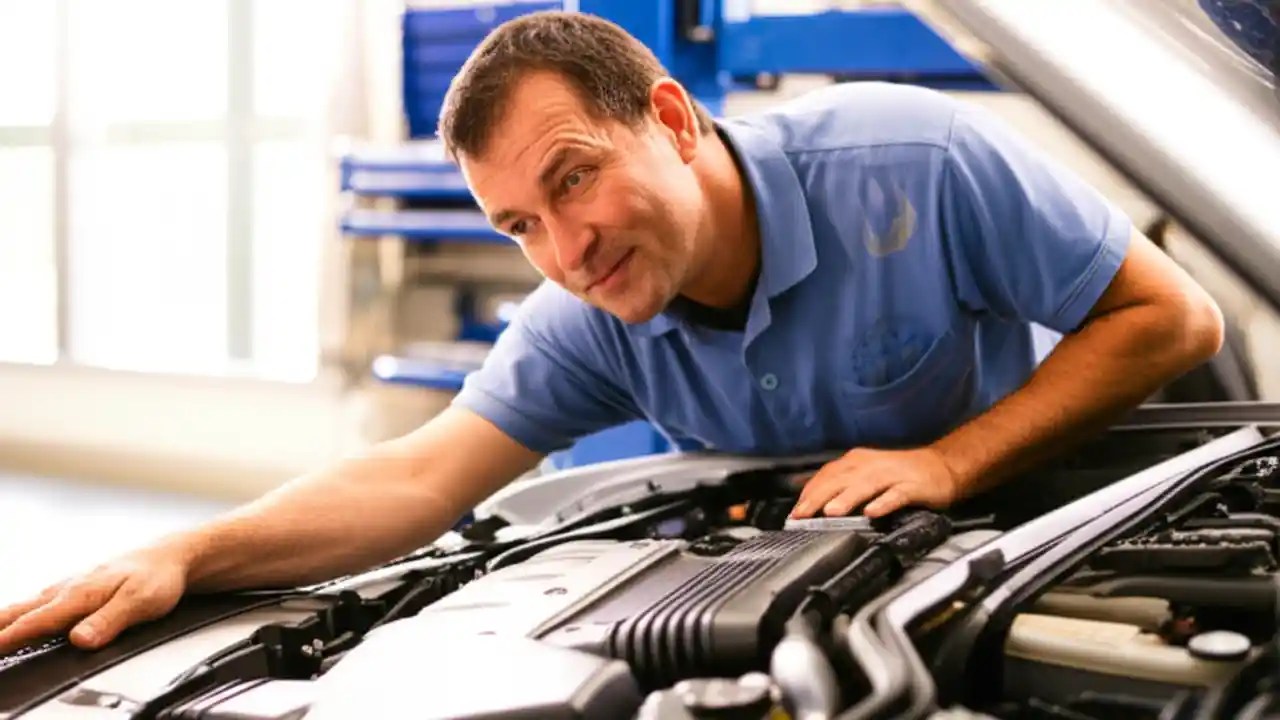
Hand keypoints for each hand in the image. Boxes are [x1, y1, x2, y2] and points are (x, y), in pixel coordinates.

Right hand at [0, 544, 189, 653]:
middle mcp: (70, 589)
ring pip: (29, 604)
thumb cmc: (158, 578)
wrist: (171, 556)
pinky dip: (23, 612)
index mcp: (81, 594)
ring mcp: (72, 587)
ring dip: (6, 619)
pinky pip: (42, 602)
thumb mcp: (140, 602)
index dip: (11, 637)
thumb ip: (109, 621)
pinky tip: (18, 618)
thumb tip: (81, 640)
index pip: (38, 621)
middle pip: (23, 611)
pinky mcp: (78, 588)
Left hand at [791, 446, 959, 518]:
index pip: (827, 475)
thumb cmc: (900, 474)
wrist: (942, 466)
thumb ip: (840, 484)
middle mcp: (871, 465)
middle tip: (802, 514)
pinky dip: (883, 503)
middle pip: (840, 480)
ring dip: (847, 498)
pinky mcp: (912, 487)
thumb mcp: (865, 473)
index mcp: (857, 462)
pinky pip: (895, 495)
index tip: (795, 512)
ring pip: (865, 486)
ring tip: (831, 511)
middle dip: (819, 497)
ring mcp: (892, 475)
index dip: (809, 493)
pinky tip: (873, 512)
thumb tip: (808, 496)